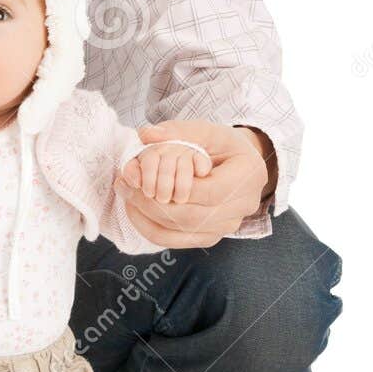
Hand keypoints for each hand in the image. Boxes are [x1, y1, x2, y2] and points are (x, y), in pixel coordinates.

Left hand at [114, 120, 271, 248]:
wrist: (238, 165)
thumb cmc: (223, 144)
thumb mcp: (206, 129)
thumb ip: (178, 130)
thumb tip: (147, 135)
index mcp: (248, 177)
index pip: (209, 192)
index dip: (174, 187)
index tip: (141, 176)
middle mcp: (243, 207)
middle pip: (193, 217)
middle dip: (152, 204)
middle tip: (124, 185)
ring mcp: (227, 226)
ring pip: (182, 233)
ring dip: (147, 217)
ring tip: (126, 195)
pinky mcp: (211, 237)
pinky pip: (177, 241)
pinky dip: (151, 228)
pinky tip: (135, 210)